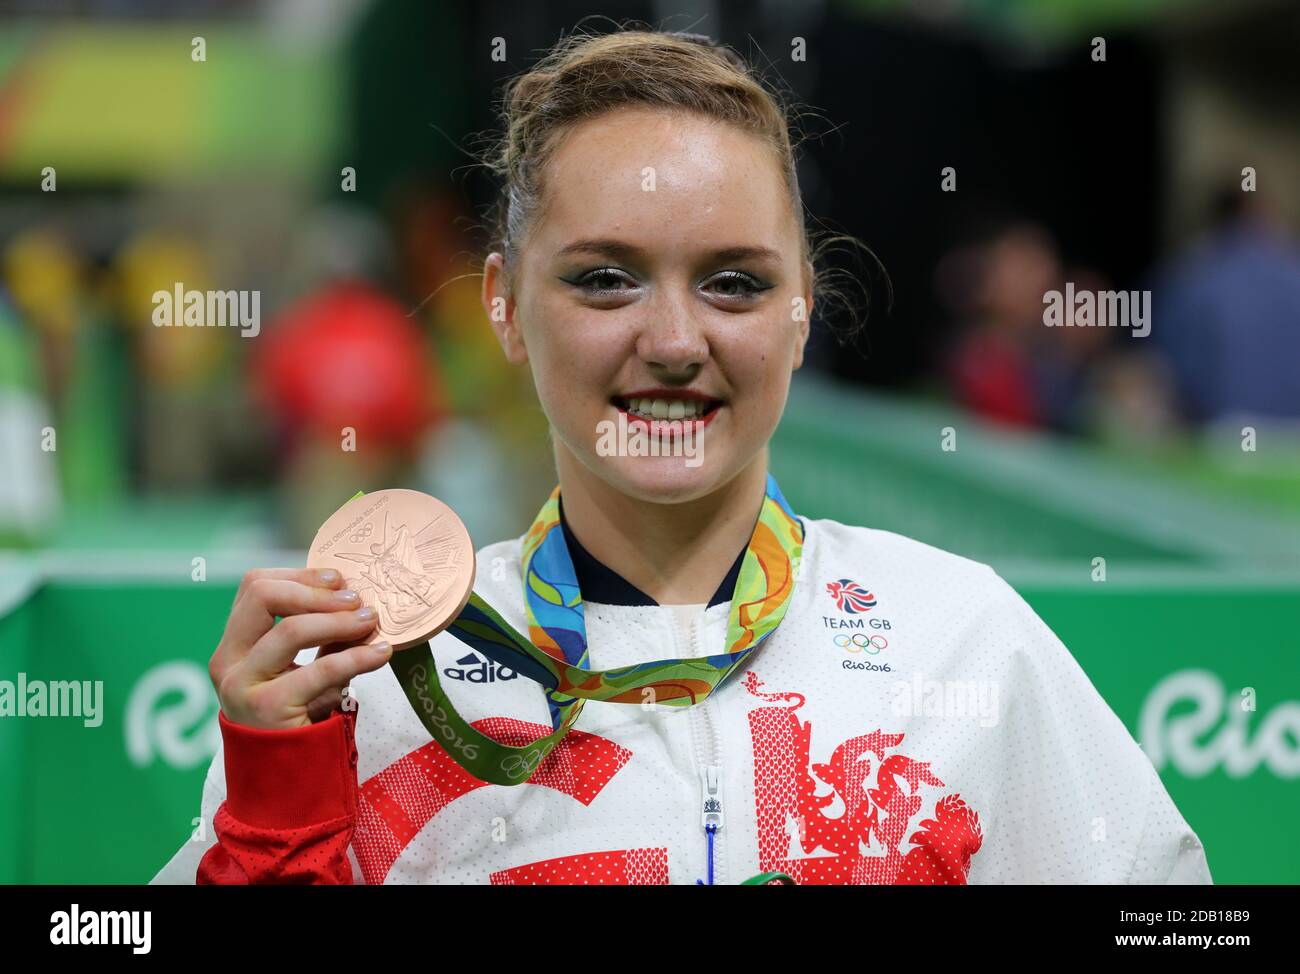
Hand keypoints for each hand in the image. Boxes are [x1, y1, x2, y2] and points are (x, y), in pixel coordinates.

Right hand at [209, 567, 391, 728]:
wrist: (287, 781)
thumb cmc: (297, 720)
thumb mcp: (303, 670)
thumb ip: (319, 637)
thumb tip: (356, 600)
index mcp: (232, 646)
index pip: (255, 587)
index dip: (300, 576)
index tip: (339, 579)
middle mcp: (227, 662)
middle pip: (263, 595)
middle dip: (316, 591)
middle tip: (356, 600)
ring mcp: (242, 685)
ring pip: (291, 630)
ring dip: (340, 621)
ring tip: (371, 621)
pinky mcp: (268, 709)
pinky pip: (320, 670)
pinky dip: (357, 657)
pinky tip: (382, 654)